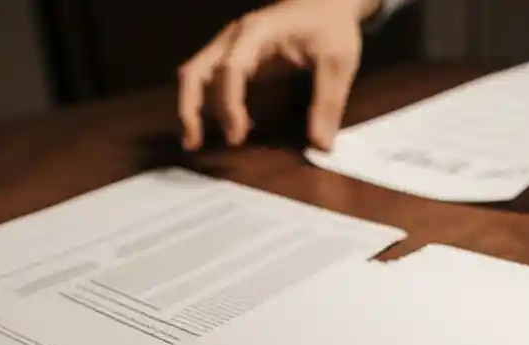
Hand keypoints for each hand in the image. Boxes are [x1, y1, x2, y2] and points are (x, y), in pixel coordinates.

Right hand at [177, 0, 379, 150]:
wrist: (326, 3)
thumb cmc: (332, 28)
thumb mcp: (337, 62)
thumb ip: (328, 102)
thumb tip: (322, 146)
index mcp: (258, 32)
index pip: (231, 69)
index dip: (229, 104)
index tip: (238, 137)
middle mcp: (235, 37)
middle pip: (195, 70)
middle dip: (190, 108)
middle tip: (195, 144)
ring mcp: (230, 45)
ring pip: (195, 74)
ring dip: (190, 107)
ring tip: (194, 141)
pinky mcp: (233, 55)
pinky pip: (208, 78)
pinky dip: (206, 102)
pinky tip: (225, 128)